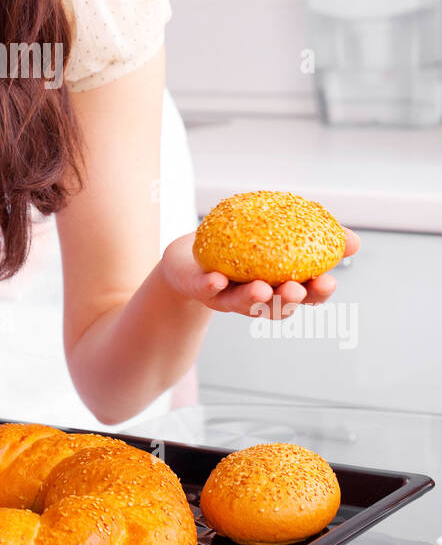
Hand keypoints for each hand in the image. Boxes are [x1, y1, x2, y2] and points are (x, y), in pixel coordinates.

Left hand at [159, 227, 360, 317]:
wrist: (190, 257)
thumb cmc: (243, 248)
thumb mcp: (281, 237)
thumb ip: (315, 238)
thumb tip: (354, 242)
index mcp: (280, 286)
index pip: (305, 295)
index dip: (318, 293)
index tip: (329, 282)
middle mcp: (256, 297)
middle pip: (276, 306)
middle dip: (287, 300)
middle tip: (295, 289)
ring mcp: (227, 296)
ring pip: (243, 303)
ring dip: (253, 298)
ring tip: (261, 288)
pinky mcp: (200, 288)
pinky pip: (206, 290)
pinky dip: (211, 287)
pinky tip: (217, 280)